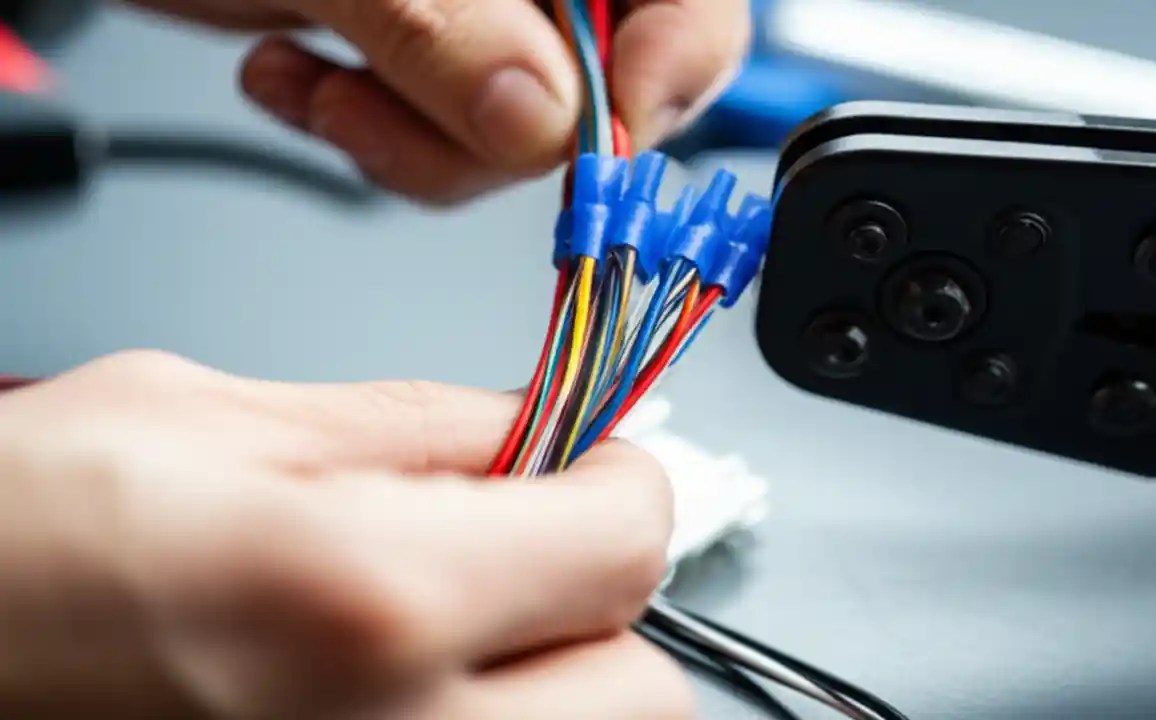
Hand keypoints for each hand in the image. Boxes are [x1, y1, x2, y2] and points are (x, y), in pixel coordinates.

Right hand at [0, 350, 690, 718]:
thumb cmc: (10, 538)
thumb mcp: (213, 418)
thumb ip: (414, 427)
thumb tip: (534, 430)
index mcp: (367, 597)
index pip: (623, 542)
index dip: (624, 480)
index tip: (594, 462)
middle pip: (642, 689)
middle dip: (600, 600)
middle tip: (533, 545)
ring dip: (559, 677)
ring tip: (463, 619)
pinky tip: (411, 679)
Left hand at [128, 0, 748, 203]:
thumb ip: (442, 25)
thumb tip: (543, 124)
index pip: (694, 4)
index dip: (669, 75)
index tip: (589, 148)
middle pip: (609, 85)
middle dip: (498, 132)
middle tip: (405, 107)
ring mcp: (485, 7)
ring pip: (519, 132)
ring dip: (410, 141)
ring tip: (323, 86)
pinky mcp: (427, 47)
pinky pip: (442, 131)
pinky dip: (367, 130)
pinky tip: (300, 76)